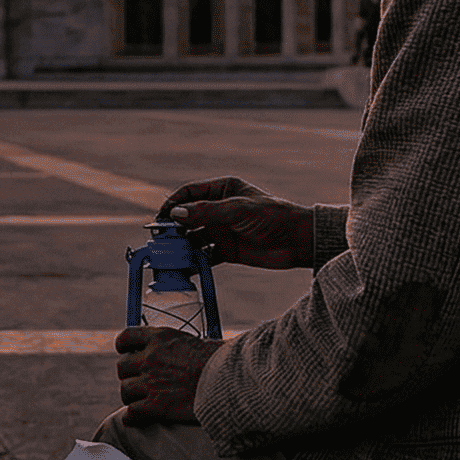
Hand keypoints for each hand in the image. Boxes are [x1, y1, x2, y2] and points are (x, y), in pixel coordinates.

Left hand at [115, 327, 218, 422]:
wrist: (228, 380)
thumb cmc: (220, 362)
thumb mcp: (194, 342)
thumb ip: (174, 348)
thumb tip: (172, 356)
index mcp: (159, 338)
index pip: (127, 337)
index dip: (123, 346)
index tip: (125, 351)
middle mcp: (150, 358)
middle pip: (122, 367)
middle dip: (129, 375)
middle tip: (139, 381)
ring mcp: (150, 382)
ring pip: (125, 390)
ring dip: (131, 396)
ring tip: (140, 400)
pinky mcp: (155, 405)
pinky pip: (132, 412)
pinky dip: (132, 417)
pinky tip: (135, 419)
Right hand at [157, 177, 310, 269]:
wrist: (299, 241)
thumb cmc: (273, 216)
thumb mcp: (238, 210)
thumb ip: (206, 212)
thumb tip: (175, 214)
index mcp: (223, 190)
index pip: (189, 193)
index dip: (173, 203)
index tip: (161, 216)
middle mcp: (219, 210)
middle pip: (188, 217)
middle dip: (173, 227)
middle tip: (160, 239)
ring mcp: (223, 231)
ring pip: (194, 237)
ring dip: (181, 246)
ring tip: (170, 256)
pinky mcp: (228, 251)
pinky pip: (205, 256)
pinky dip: (194, 262)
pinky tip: (186, 268)